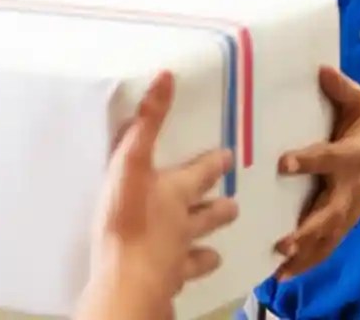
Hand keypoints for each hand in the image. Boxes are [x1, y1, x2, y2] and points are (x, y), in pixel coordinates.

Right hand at [78, 72, 238, 316]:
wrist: (127, 277)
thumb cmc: (127, 217)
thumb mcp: (131, 161)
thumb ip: (147, 121)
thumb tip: (167, 76)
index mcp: (177, 192)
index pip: (202, 172)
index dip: (215, 163)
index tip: (229, 156)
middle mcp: (184, 224)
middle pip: (210, 215)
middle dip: (220, 209)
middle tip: (233, 206)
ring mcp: (178, 256)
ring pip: (201, 251)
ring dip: (208, 249)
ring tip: (216, 253)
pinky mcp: (167, 283)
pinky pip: (182, 281)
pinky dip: (185, 278)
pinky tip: (184, 282)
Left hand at [273, 67, 359, 279]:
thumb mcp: (358, 105)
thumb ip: (341, 88)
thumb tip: (320, 68)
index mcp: (351, 156)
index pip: (327, 157)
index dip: (307, 160)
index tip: (283, 162)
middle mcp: (349, 189)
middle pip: (330, 212)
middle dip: (308, 227)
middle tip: (284, 240)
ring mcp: (346, 212)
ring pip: (327, 238)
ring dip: (304, 254)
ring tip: (279, 266)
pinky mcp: (340, 227)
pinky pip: (324, 250)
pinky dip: (305, 265)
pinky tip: (280, 277)